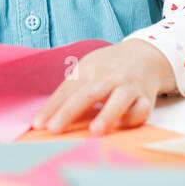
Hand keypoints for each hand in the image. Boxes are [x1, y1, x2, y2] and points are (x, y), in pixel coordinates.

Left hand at [32, 39, 176, 135]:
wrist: (145, 54)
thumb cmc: (108, 68)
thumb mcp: (88, 70)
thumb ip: (72, 90)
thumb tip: (47, 117)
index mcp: (89, 70)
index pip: (67, 90)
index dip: (52, 107)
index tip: (38, 124)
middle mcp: (108, 77)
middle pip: (87, 94)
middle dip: (69, 112)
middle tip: (54, 129)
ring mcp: (128, 86)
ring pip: (118, 100)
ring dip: (106, 115)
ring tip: (94, 131)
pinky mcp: (146, 97)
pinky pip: (141, 108)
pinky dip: (132, 117)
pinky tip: (122, 126)